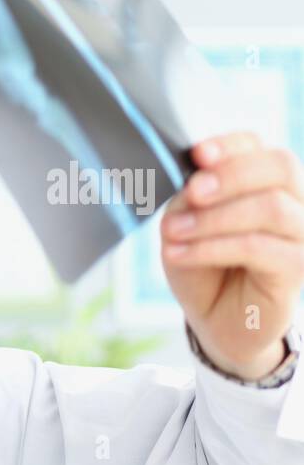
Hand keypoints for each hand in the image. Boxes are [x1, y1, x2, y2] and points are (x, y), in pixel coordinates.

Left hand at [161, 132, 303, 378]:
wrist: (216, 319)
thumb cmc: (202, 266)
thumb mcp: (185, 225)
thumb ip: (191, 199)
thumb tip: (195, 179)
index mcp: (264, 180)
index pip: (257, 145)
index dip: (229, 145)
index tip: (197, 154)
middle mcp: (294, 199)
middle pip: (279, 166)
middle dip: (230, 175)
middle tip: (192, 193)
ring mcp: (301, 232)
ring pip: (271, 207)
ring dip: (214, 218)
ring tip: (173, 233)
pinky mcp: (297, 266)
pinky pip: (258, 246)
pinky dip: (212, 247)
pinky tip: (180, 253)